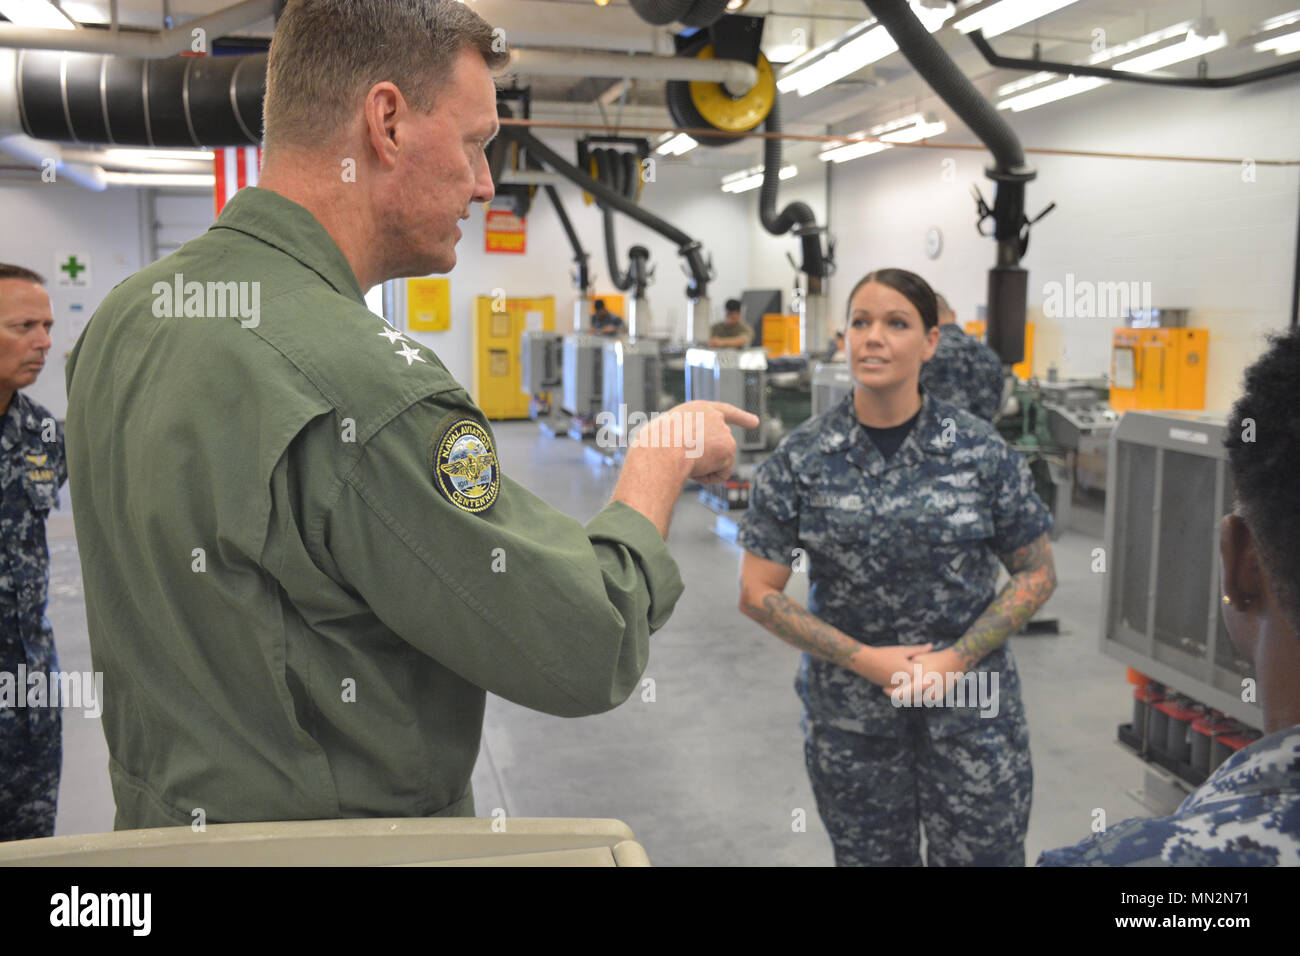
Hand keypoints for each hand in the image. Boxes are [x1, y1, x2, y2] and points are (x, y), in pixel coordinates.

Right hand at [630, 400, 758, 484]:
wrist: (662, 449)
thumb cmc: (655, 444)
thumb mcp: (666, 434)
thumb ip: (684, 438)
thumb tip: (687, 459)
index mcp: (698, 409)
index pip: (724, 411)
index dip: (740, 417)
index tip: (755, 422)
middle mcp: (716, 417)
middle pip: (720, 446)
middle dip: (710, 459)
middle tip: (686, 461)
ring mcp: (724, 432)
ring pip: (719, 462)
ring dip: (703, 468)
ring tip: (685, 461)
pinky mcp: (729, 448)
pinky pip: (721, 474)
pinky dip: (708, 478)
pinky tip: (695, 470)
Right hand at [854, 642, 933, 686]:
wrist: (866, 662)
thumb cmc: (885, 654)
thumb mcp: (902, 650)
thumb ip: (918, 650)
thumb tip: (931, 646)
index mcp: (910, 672)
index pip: (927, 677)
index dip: (936, 677)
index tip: (945, 677)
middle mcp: (905, 682)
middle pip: (921, 688)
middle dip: (930, 688)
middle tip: (940, 686)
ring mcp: (898, 688)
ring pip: (912, 693)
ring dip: (920, 692)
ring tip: (927, 689)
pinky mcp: (891, 690)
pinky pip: (903, 693)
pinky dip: (908, 692)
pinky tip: (911, 688)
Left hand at [879, 647, 963, 697]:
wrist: (956, 662)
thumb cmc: (935, 659)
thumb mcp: (918, 661)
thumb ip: (906, 669)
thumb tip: (891, 675)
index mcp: (923, 682)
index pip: (903, 694)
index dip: (892, 693)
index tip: (884, 689)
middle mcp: (929, 692)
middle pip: (908, 700)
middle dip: (897, 696)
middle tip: (887, 690)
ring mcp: (935, 696)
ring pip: (914, 701)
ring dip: (905, 698)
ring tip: (895, 690)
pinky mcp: (938, 698)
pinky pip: (922, 699)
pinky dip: (914, 696)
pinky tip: (906, 691)